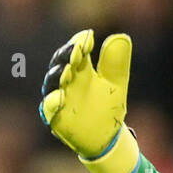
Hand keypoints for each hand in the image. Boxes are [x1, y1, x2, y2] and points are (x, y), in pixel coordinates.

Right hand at [39, 29, 139, 172]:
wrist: (106, 137)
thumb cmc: (107, 106)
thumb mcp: (116, 83)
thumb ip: (116, 62)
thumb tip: (123, 36)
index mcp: (81, 69)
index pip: (77, 51)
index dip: (80, 43)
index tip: (88, 36)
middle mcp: (67, 80)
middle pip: (61, 63)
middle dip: (66, 56)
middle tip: (75, 50)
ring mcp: (58, 97)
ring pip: (53, 83)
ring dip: (58, 75)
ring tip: (67, 70)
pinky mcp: (55, 116)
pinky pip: (49, 108)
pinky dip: (52, 102)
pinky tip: (59, 97)